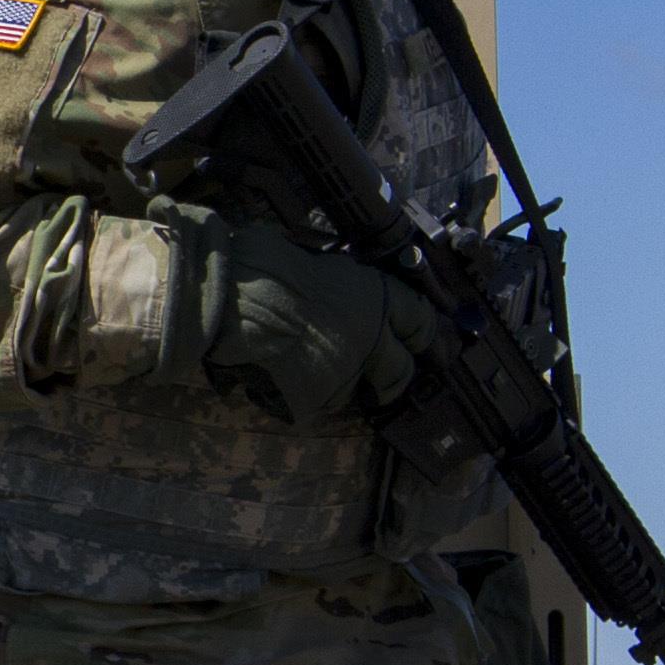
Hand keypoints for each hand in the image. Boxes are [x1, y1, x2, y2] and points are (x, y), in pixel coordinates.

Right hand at [180, 216, 434, 421]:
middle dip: (394, 376)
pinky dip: (305, 394)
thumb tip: (341, 289)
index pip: (422, 321)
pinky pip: (316, 402)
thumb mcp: (318, 263)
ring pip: (356, 392)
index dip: (426, 335)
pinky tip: (285, 378)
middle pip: (402, 370)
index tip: (427, 342)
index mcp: (377, 296)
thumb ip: (341, 283)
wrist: (237, 300)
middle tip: (384, 379)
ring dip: (341, 384)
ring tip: (315, 372)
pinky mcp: (317, 400)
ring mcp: (347, 374)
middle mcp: (373, 339)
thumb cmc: (268, 265)